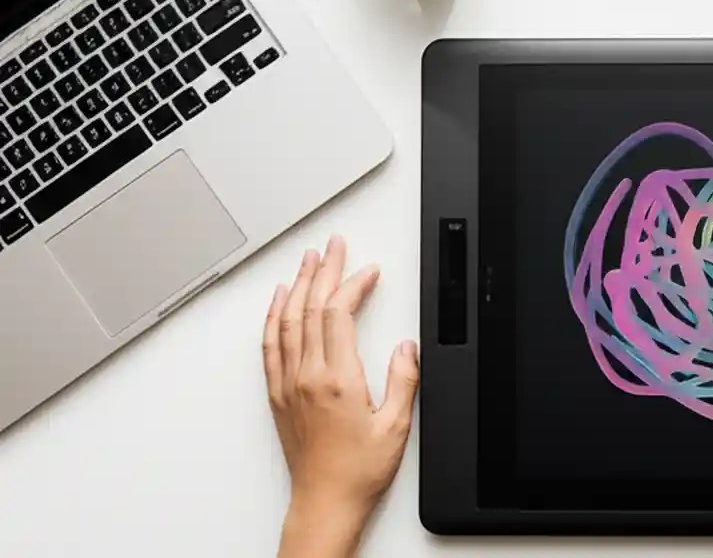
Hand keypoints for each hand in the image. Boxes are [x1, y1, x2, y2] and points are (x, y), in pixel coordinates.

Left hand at [263, 236, 419, 557]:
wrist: (325, 502)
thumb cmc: (358, 471)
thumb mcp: (396, 426)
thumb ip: (404, 381)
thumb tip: (407, 348)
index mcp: (337, 380)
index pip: (339, 314)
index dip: (353, 285)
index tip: (368, 271)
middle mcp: (307, 376)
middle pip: (310, 308)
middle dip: (324, 271)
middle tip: (334, 246)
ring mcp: (288, 384)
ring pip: (287, 321)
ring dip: (298, 285)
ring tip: (308, 261)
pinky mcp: (278, 395)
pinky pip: (271, 344)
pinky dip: (274, 316)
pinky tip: (279, 301)